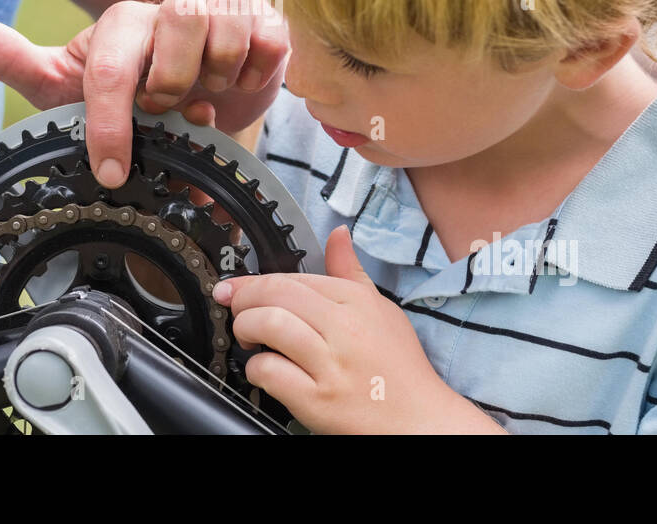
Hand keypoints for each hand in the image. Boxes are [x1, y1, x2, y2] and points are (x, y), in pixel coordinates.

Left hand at [0, 0, 288, 188]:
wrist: (209, 82)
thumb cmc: (138, 85)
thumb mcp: (70, 81)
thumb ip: (12, 57)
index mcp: (121, 25)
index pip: (109, 68)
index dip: (109, 123)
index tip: (111, 169)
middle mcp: (170, 9)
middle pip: (178, 28)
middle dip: (173, 87)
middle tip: (169, 108)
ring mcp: (222, 9)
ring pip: (225, 35)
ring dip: (216, 81)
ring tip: (206, 94)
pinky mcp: (266, 20)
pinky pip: (267, 44)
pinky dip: (254, 76)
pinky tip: (238, 83)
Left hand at [212, 225, 507, 433]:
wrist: (420, 421)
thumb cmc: (400, 368)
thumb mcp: (381, 310)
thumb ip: (351, 273)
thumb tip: (337, 235)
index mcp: (356, 301)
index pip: (293, 277)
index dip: (255, 280)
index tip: (237, 286)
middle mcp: (344, 329)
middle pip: (275, 294)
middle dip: (243, 298)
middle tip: (236, 308)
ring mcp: (330, 365)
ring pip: (269, 325)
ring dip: (245, 327)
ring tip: (248, 336)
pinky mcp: (318, 400)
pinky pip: (270, 371)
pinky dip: (255, 368)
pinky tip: (263, 369)